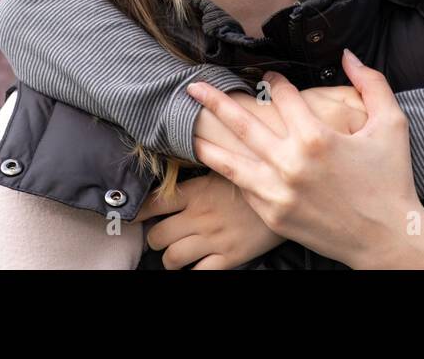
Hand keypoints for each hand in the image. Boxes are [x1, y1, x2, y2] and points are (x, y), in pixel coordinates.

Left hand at [136, 172, 284, 269]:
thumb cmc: (259, 173)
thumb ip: (203, 161)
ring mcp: (214, 239)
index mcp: (197, 191)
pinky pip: (199, 274)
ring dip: (169, 259)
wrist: (291, 193)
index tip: (132, 216)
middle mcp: (200, 217)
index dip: (137, 212)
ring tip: (174, 255)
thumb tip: (183, 148)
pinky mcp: (230, 257)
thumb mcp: (228, 162)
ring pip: (173, 258)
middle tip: (160, 236)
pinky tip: (195, 266)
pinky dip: (192, 272)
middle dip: (155, 239)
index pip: (153, 204)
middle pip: (158, 236)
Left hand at [186, 49, 423, 269]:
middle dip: (216, 103)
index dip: (275, 81)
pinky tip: (221, 165)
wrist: (387, 238)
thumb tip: (349, 54)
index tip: (269, 76)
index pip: (283, 97)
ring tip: (189, 133)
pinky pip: (245, 189)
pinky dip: (231, 175)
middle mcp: (291, 164)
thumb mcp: (391, 125)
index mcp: (316, 138)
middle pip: (243, 125)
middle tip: (193, 87)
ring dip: (209, 145)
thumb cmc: (391, 179)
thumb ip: (371, 84)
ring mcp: (278, 193)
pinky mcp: (273, 215)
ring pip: (232, 163)